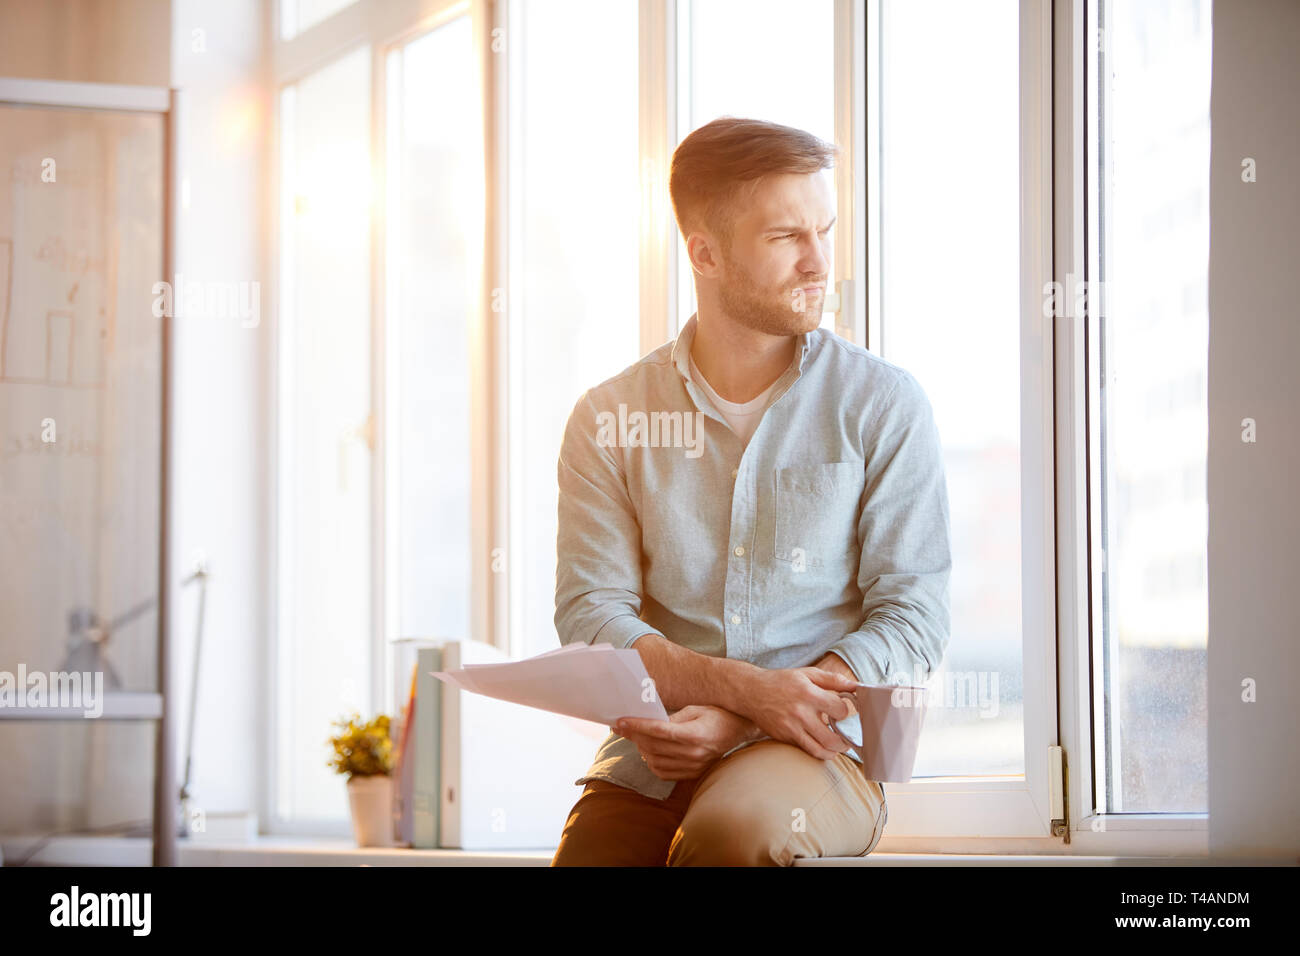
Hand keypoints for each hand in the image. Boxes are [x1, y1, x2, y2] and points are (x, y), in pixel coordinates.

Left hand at [615, 704, 756, 780]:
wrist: (738, 731)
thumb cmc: (716, 715)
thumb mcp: (695, 709)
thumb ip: (672, 718)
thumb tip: (648, 723)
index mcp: (695, 734)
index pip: (658, 731)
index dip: (637, 726)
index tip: (620, 722)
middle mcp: (694, 753)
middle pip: (653, 747)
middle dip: (634, 736)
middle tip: (622, 727)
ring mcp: (694, 766)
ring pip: (655, 762)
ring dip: (641, 750)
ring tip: (637, 737)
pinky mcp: (694, 773)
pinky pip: (664, 773)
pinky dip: (652, 763)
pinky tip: (649, 752)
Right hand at [741, 666, 857, 760]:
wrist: (751, 692)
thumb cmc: (781, 681)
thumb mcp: (807, 674)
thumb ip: (833, 679)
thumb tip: (856, 685)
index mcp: (809, 694)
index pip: (839, 710)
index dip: (846, 711)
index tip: (843, 710)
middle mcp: (800, 713)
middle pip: (833, 738)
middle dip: (846, 740)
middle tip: (848, 735)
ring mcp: (791, 728)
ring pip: (821, 750)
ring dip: (834, 751)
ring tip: (839, 745)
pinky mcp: (785, 737)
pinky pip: (807, 750)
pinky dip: (820, 752)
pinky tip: (824, 746)